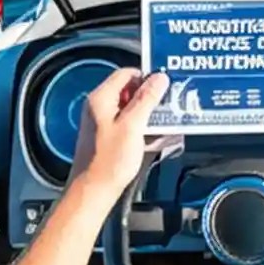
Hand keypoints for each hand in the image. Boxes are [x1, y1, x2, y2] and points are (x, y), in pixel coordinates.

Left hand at [69, 69, 168, 208]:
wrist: (94, 190)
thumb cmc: (109, 161)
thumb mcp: (133, 126)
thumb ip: (146, 99)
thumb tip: (159, 78)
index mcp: (101, 99)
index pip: (125, 74)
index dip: (146, 77)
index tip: (164, 86)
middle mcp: (99, 107)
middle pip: (128, 90)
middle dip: (150, 96)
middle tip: (169, 103)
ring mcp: (103, 122)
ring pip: (130, 108)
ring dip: (148, 113)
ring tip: (167, 120)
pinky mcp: (108, 136)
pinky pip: (129, 124)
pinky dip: (143, 127)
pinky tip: (158, 136)